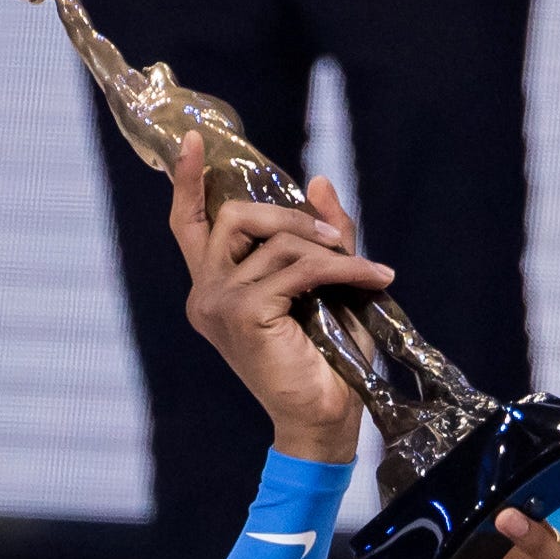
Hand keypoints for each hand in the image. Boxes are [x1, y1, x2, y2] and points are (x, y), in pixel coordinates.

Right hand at [166, 132, 390, 463]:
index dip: (187, 182)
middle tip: (334, 238)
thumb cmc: (322, 361)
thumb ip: (319, 236)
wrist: (324, 418)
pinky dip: (342, 268)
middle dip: (289, 215)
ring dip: (329, 248)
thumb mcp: (324, 285)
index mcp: (213, 289)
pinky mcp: (243, 312)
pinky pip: (299, 268)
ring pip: (275, 241)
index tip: (193, 140)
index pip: (188, 225)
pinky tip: (372, 279)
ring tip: (367, 270)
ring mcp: (218, 303)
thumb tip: (319, 181)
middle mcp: (205, 294)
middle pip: (235, 215)